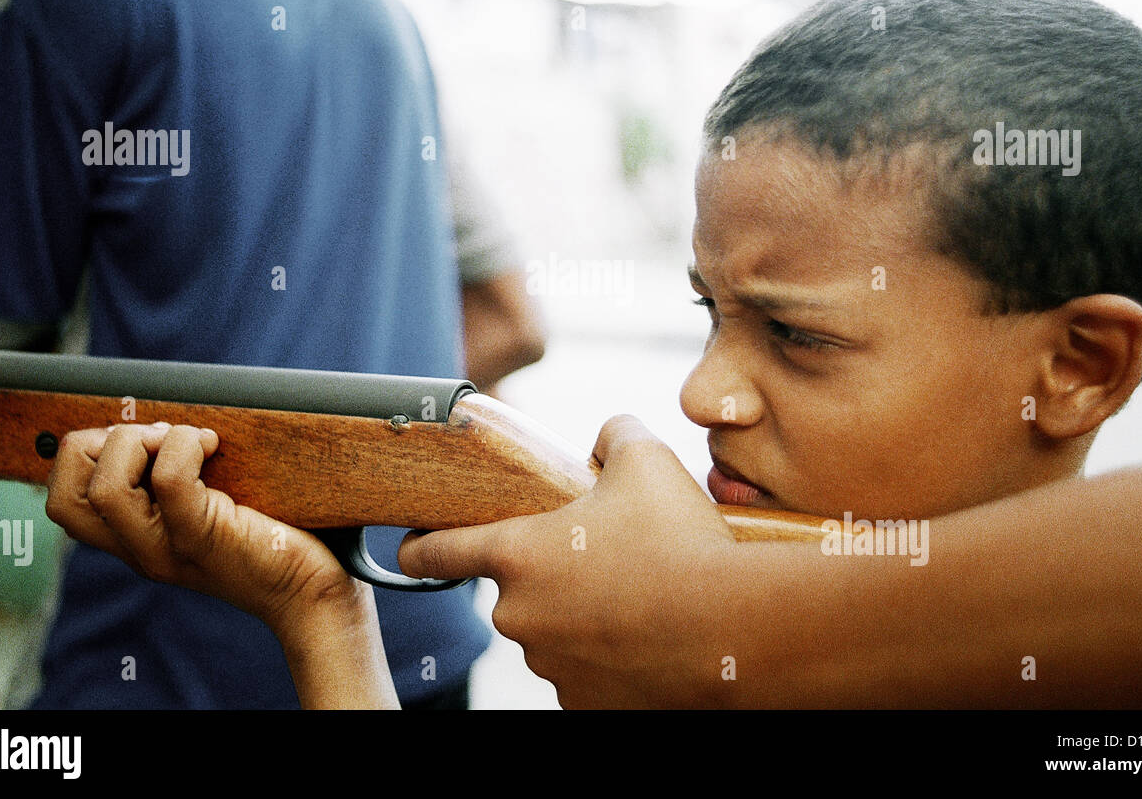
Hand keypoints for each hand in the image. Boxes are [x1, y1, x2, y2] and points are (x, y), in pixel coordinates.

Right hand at [44, 423, 354, 637]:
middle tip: (161, 439)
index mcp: (134, 539)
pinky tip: (215, 447)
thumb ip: (175, 475)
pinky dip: (186, 445)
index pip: (61, 501)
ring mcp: (165, 549)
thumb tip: (156, 421)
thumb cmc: (270, 535)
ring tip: (192, 443)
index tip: (145, 439)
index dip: (86, 452)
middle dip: (101, 444)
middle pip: (63, 496)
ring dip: (143, 442)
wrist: (311, 588)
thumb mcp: (208, 503)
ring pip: (105, 487)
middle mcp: (138, 549)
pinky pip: (169, 480)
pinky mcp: (202, 538)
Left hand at [398, 415, 740, 707]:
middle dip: (552, 572)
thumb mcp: (645, 459)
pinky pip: (587, 671)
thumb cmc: (680, 540)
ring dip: (582, 614)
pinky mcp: (584, 705)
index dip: (419, 546)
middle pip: (516, 589)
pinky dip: (610, 654)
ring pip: (555, 631)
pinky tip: (651, 634)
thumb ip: (612, 435)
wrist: (734, 629)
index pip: (438, 551)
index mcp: (516, 554)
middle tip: (607, 557)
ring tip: (642, 594)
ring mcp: (550, 667)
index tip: (407, 547)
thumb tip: (605, 440)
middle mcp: (519, 616)